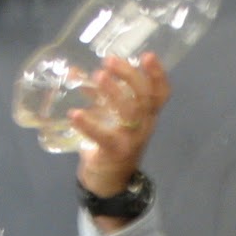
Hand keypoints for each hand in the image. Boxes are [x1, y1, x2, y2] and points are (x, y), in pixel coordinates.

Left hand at [74, 53, 170, 203]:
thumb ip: (96, 94)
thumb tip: (75, 71)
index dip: (158, 74)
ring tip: (98, 76)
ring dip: (114, 93)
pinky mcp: (114, 153)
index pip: (160, 93)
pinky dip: (89, 124)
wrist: (108, 181)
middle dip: (130, 76)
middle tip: (109, 61)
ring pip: (130, 113)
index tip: (147, 55)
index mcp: (146, 114)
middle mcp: (143, 125)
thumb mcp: (108, 116)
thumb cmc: (110, 142)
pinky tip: (75, 113)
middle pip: (145, 98)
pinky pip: (104, 137)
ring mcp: (131, 139)